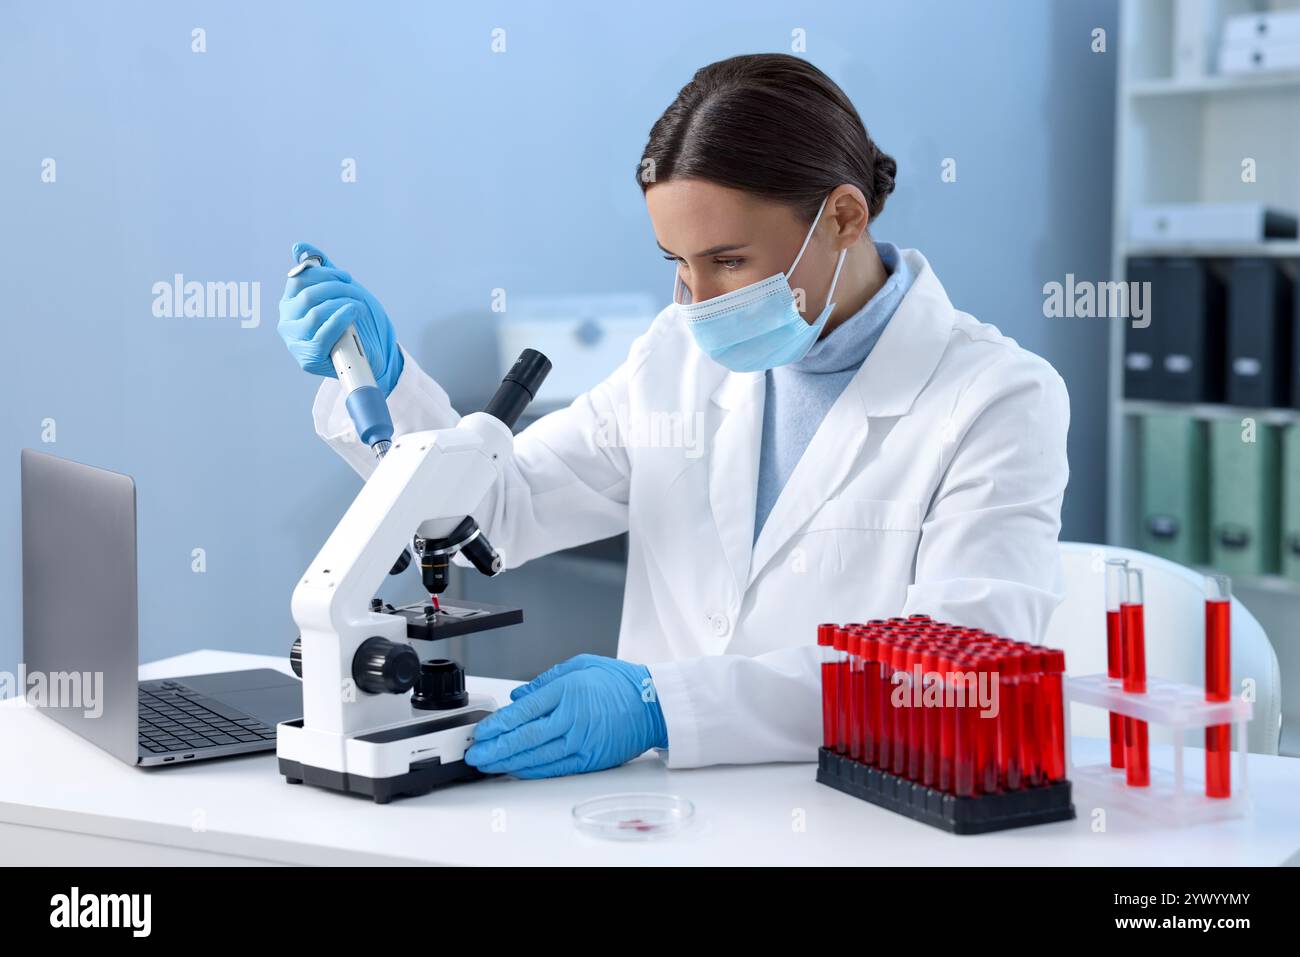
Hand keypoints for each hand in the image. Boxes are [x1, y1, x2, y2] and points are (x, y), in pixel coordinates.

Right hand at [277, 241, 403, 395]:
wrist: (372, 354)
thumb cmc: (354, 322)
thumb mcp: (339, 291)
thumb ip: (321, 269)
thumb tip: (298, 246)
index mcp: (290, 303)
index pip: (299, 279)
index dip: (325, 274)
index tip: (346, 277)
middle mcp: (287, 322)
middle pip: (308, 295)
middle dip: (337, 289)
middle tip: (356, 292)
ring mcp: (295, 342)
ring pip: (315, 313)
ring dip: (343, 304)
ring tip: (358, 306)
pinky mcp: (307, 359)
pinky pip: (323, 334)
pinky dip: (341, 319)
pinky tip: (353, 313)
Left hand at [464, 654, 667, 778]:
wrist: (655, 704)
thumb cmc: (620, 682)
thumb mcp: (581, 665)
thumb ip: (546, 681)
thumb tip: (519, 697)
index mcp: (568, 691)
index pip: (523, 712)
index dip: (497, 725)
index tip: (481, 732)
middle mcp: (572, 718)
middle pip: (524, 738)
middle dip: (495, 748)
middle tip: (475, 754)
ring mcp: (582, 741)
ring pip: (536, 757)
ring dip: (508, 763)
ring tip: (488, 765)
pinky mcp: (590, 759)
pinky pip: (555, 768)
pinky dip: (533, 771)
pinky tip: (516, 770)